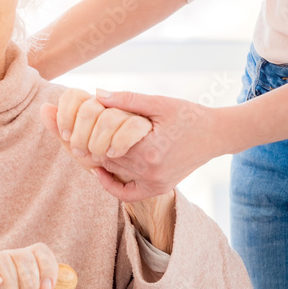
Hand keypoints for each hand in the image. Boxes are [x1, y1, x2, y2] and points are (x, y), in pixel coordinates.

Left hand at [40, 89, 176, 250]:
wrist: (216, 135)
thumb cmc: (189, 115)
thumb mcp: (159, 103)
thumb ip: (127, 99)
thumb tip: (95, 94)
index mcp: (149, 148)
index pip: (105, 143)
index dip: (87, 133)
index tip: (74, 124)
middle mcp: (150, 170)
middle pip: (105, 159)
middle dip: (89, 145)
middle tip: (71, 133)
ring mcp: (155, 183)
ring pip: (113, 172)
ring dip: (99, 159)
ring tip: (84, 143)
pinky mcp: (158, 188)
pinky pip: (127, 194)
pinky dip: (111, 185)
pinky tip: (100, 171)